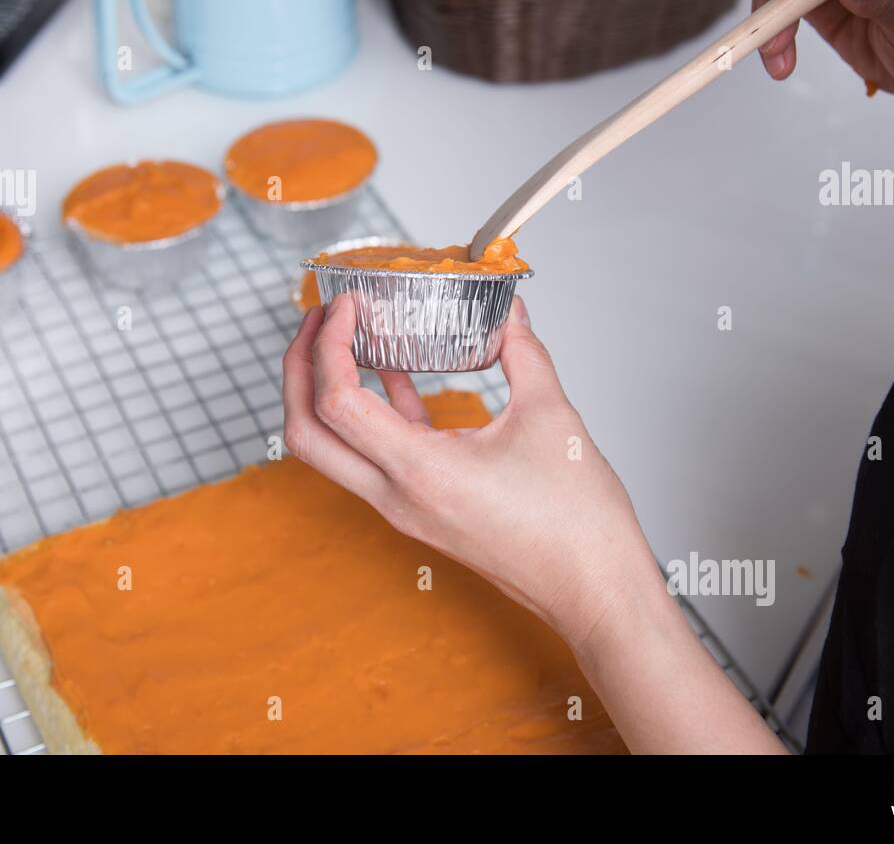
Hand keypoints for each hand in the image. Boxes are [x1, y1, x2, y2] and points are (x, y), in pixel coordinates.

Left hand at [281, 294, 647, 649]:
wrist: (594, 588)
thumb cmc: (576, 525)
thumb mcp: (550, 415)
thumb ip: (522, 352)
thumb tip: (507, 312)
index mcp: (420, 473)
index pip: (337, 402)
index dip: (330, 345)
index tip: (348, 304)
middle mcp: (398, 497)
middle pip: (306, 434)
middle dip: (299, 370)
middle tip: (320, 320)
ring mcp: (405, 507)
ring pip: (332, 449)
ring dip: (325, 392)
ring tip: (345, 338)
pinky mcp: (421, 508)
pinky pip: (375, 455)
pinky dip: (371, 410)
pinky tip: (392, 372)